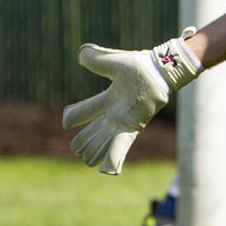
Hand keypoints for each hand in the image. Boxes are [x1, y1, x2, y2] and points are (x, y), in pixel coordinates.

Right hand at [63, 35, 202, 173]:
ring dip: (95, 151)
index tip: (66, 122)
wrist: (160, 71)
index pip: (85, 110)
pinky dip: (113, 158)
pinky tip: (107, 171)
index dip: (74, 117)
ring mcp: (124, 122)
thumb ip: (96, 59)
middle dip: (84, 140)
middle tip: (76, 150)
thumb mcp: (112, 62)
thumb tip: (81, 54)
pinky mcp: (133, 128)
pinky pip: (120, 146)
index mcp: (108, 98)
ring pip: (105, 141)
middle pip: (94, 131)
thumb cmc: (140, 66)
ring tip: (87, 161)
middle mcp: (115, 113)